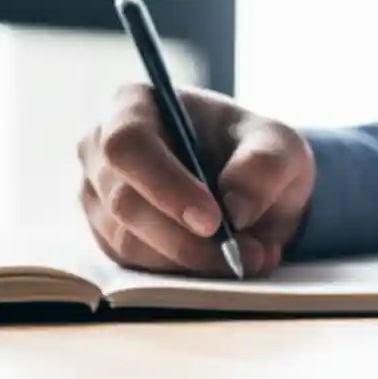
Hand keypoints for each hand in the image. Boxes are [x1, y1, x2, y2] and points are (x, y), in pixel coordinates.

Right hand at [77, 85, 314, 276]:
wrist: (253, 188)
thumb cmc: (256, 152)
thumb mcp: (279, 147)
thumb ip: (264, 167)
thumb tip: (235, 209)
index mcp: (134, 105)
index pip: (128, 145)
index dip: (166, 185)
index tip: (213, 220)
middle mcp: (101, 149)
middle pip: (125, 202)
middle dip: (188, 239)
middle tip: (246, 253)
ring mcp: (98, 196)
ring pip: (129, 242)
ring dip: (193, 260)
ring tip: (251, 257)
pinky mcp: (109, 236)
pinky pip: (137, 266)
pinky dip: (185, 273)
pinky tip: (227, 263)